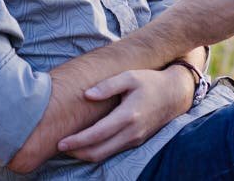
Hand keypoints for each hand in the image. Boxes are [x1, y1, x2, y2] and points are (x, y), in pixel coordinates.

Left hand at [57, 68, 189, 161]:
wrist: (174, 94)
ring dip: (85, 154)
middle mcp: (132, 132)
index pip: (97, 134)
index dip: (77, 141)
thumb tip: (86, 95)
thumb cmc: (149, 82)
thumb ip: (107, 86)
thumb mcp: (129, 76)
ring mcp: (135, 139)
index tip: (60, 142)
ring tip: (69, 147)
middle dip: (77, 152)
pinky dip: (97, 151)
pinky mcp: (136, 142)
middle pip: (98, 151)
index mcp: (128, 115)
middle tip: (59, 147)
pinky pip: (112, 152)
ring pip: (105, 155)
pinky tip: (86, 144)